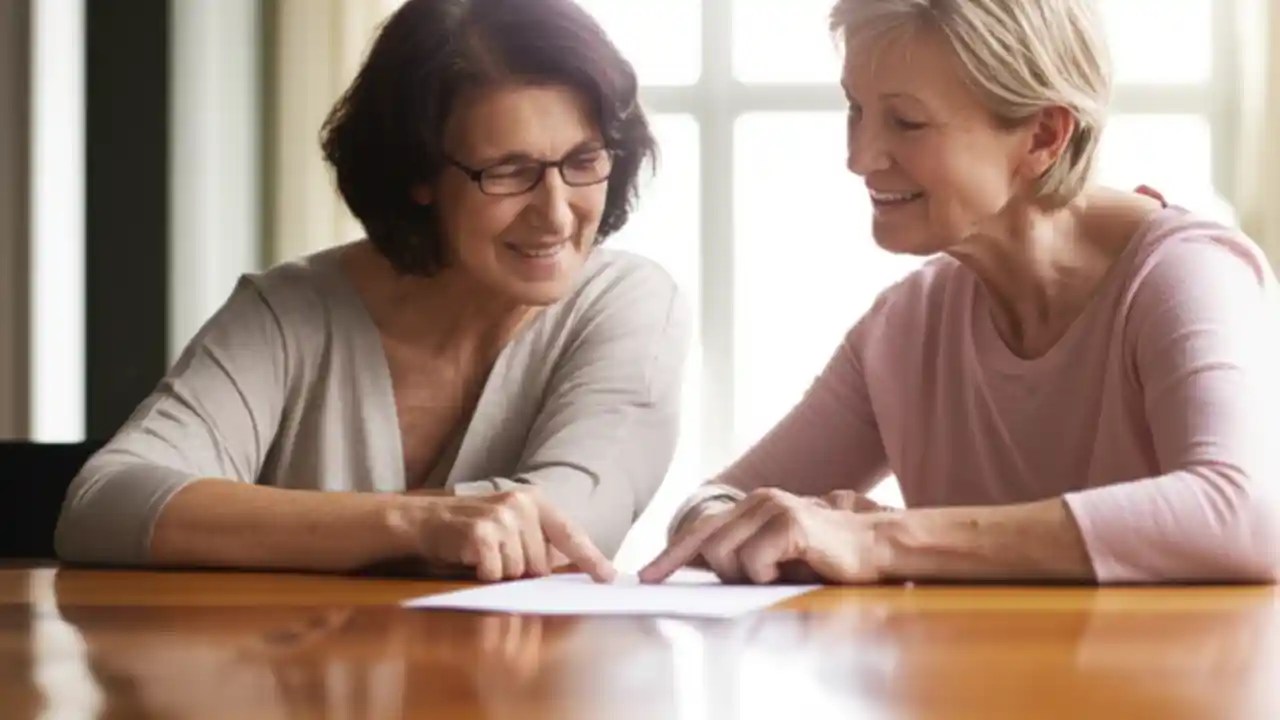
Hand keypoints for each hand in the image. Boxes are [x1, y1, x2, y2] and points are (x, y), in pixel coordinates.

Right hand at [394, 490, 615, 582]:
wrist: (424, 520)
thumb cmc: (470, 528)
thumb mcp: (510, 525)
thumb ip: (540, 541)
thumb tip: (574, 568)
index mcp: (535, 500)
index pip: (570, 533)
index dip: (591, 558)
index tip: (609, 576)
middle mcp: (522, 504)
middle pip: (539, 564)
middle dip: (522, 571)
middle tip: (497, 557)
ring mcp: (502, 517)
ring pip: (518, 571)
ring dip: (500, 573)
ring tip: (481, 554)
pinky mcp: (482, 533)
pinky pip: (495, 574)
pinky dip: (483, 574)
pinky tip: (470, 558)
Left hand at [639, 488, 884, 584]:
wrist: (874, 547)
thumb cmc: (824, 557)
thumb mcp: (775, 556)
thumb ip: (741, 556)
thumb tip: (704, 570)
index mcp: (751, 507)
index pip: (700, 530)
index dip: (671, 555)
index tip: (646, 576)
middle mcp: (758, 501)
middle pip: (706, 543)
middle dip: (709, 571)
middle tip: (744, 579)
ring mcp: (773, 508)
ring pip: (726, 555)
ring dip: (749, 576)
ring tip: (781, 573)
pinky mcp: (790, 523)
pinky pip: (754, 562)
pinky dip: (767, 576)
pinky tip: (794, 570)